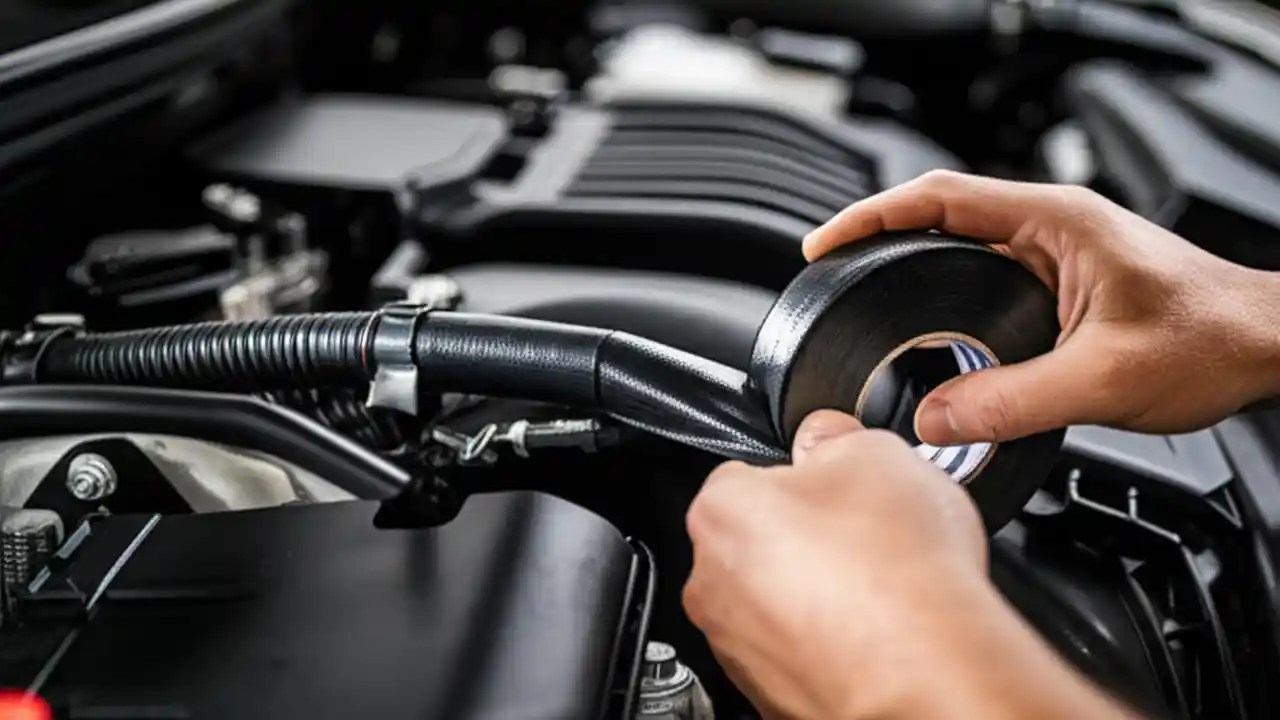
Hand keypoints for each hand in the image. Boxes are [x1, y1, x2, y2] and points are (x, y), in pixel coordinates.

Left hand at [683, 410, 1135, 718]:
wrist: (927, 674)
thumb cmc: (899, 574)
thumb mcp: (879, 454)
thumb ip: (836, 437)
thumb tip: (827, 437)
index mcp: (722, 508)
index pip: (752, 475)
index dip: (808, 477)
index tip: (843, 489)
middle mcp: (711, 581)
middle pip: (758, 541)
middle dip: (808, 538)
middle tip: (867, 541)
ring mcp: (736, 645)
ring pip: (774, 602)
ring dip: (816, 595)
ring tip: (880, 593)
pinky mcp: (768, 694)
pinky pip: (794, 654)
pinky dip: (826, 646)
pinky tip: (874, 638)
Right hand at [804, 170, 1279, 445]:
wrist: (1266, 346)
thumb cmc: (1211, 339)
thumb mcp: (1102, 378)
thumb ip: (1012, 402)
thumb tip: (934, 420)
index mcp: (1053, 222)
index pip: (937, 199)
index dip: (869, 217)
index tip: (823, 244)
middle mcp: (1049, 227)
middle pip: (936, 215)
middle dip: (873, 238)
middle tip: (826, 271)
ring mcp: (1054, 252)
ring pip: (959, 246)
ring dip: (907, 265)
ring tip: (859, 292)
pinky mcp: (1060, 282)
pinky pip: (983, 276)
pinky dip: (942, 293)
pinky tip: (926, 323)